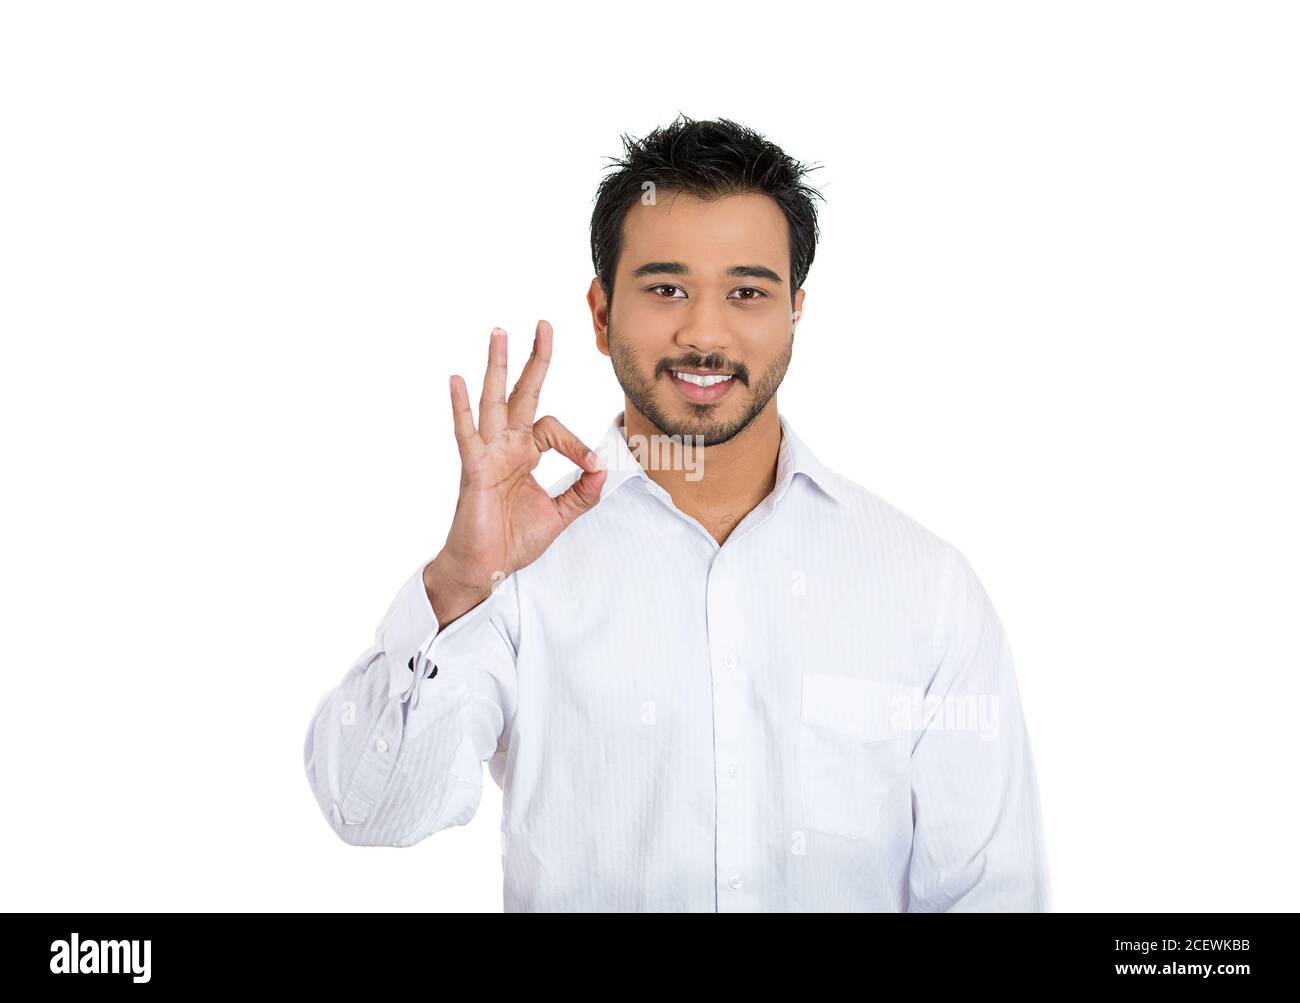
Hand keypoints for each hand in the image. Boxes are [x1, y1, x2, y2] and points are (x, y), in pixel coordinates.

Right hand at [424, 321, 605, 625]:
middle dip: (534, 359)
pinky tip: (457, 380)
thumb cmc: (512, 541)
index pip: (554, 428)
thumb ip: (583, 493)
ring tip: (500, 332)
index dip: (577, 443)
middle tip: (544, 325)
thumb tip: (604, 467)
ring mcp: (487, 454)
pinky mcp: (473, 469)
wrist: (486, 569)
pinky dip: (461, 407)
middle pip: (522, 393)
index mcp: (525, 455)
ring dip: (498, 366)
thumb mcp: (560, 516)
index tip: (591, 465)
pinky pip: (467, 434)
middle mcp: (505, 447)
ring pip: (494, 401)